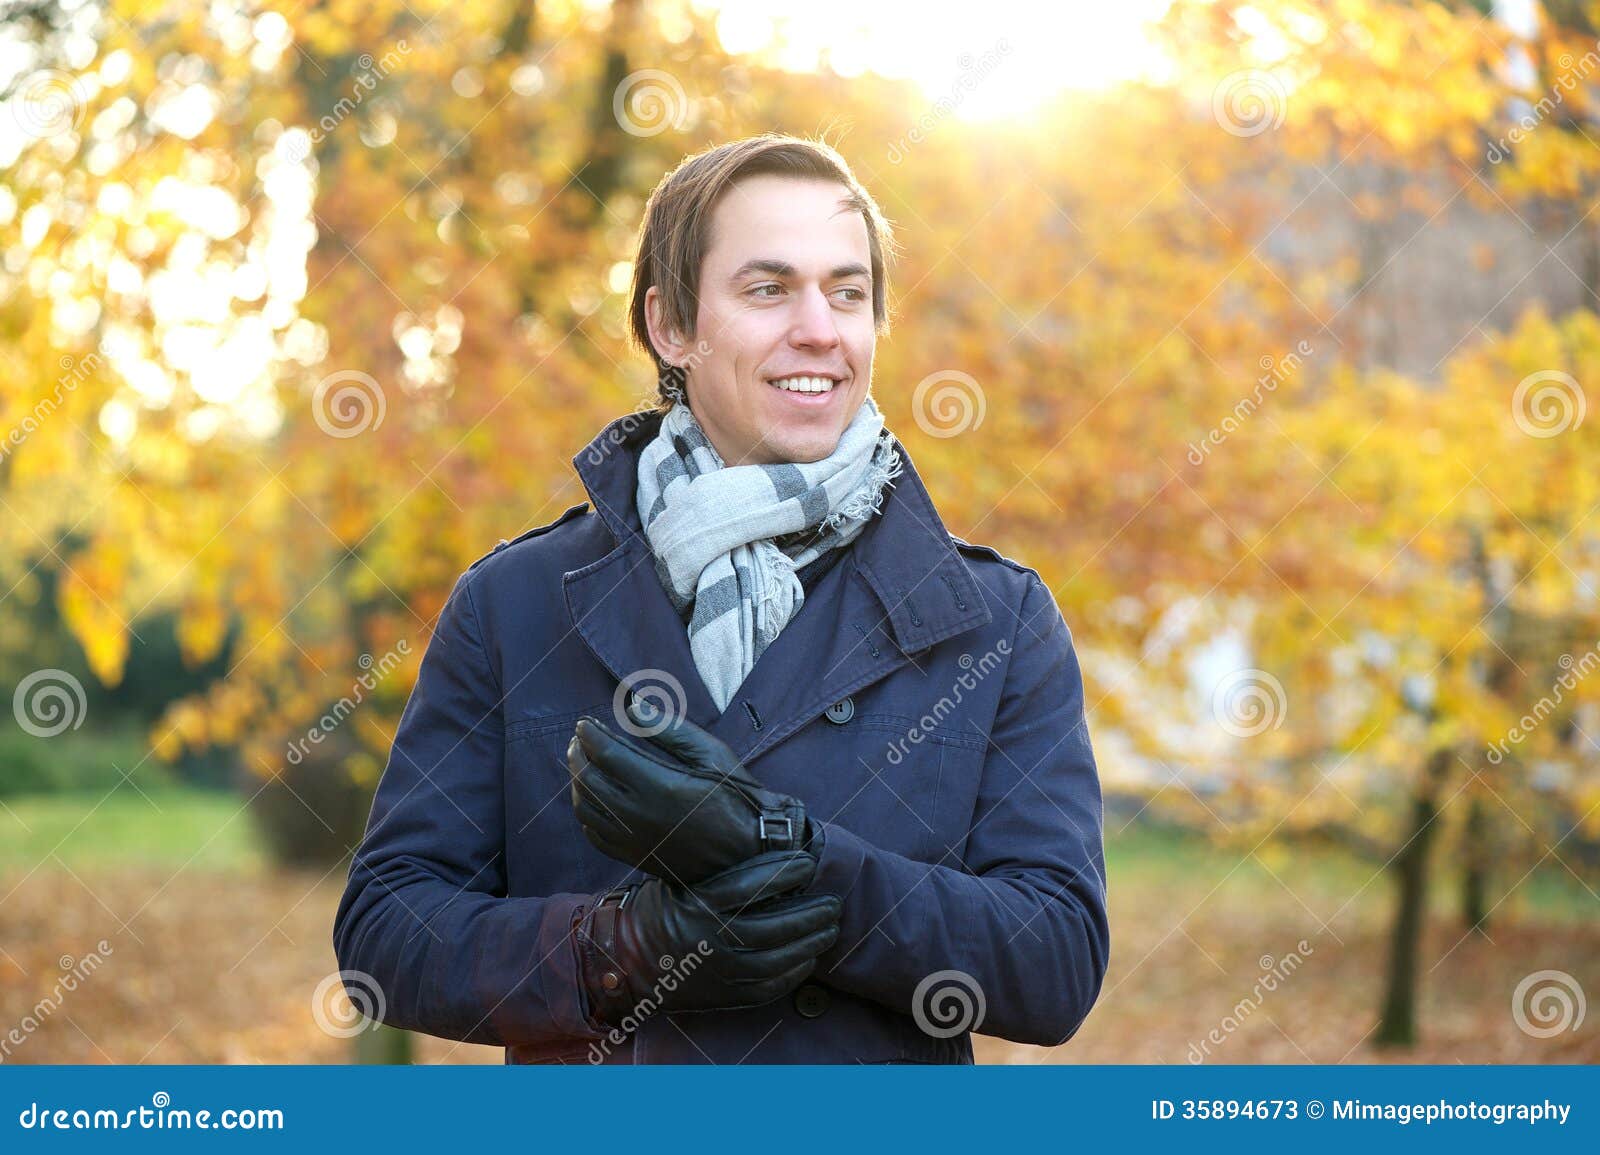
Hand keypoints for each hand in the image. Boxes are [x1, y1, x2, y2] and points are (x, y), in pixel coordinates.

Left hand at [567, 697, 810, 885]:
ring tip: (581, 765)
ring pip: (586, 809)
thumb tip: (632, 707)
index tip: (584, 723)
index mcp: (659, 786)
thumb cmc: (735, 797)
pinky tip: (591, 801)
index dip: (590, 736)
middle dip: (577, 755)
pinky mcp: (635, 857)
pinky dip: (585, 815)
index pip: (606, 754)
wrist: (748, 851)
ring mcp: (634, 840)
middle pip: (588, 780)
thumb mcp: (711, 754)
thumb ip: (669, 730)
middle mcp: (639, 815)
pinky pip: (595, 836)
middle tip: (578, 740)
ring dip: (577, 783)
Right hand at [574, 849, 839, 1025]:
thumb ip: (720, 872)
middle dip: (812, 913)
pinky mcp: (724, 995)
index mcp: (698, 903)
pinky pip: (769, 986)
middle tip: (833, 902)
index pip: (752, 884)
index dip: (786, 872)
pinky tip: (810, 958)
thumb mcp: (680, 882)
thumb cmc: (660, 910)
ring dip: (811, 942)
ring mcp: (718, 970)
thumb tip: (769, 851)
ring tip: (830, 927)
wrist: (626, 963)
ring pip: (778, 959)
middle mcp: (710, 938)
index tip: (808, 862)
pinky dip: (795, 973)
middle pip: (775, 926)